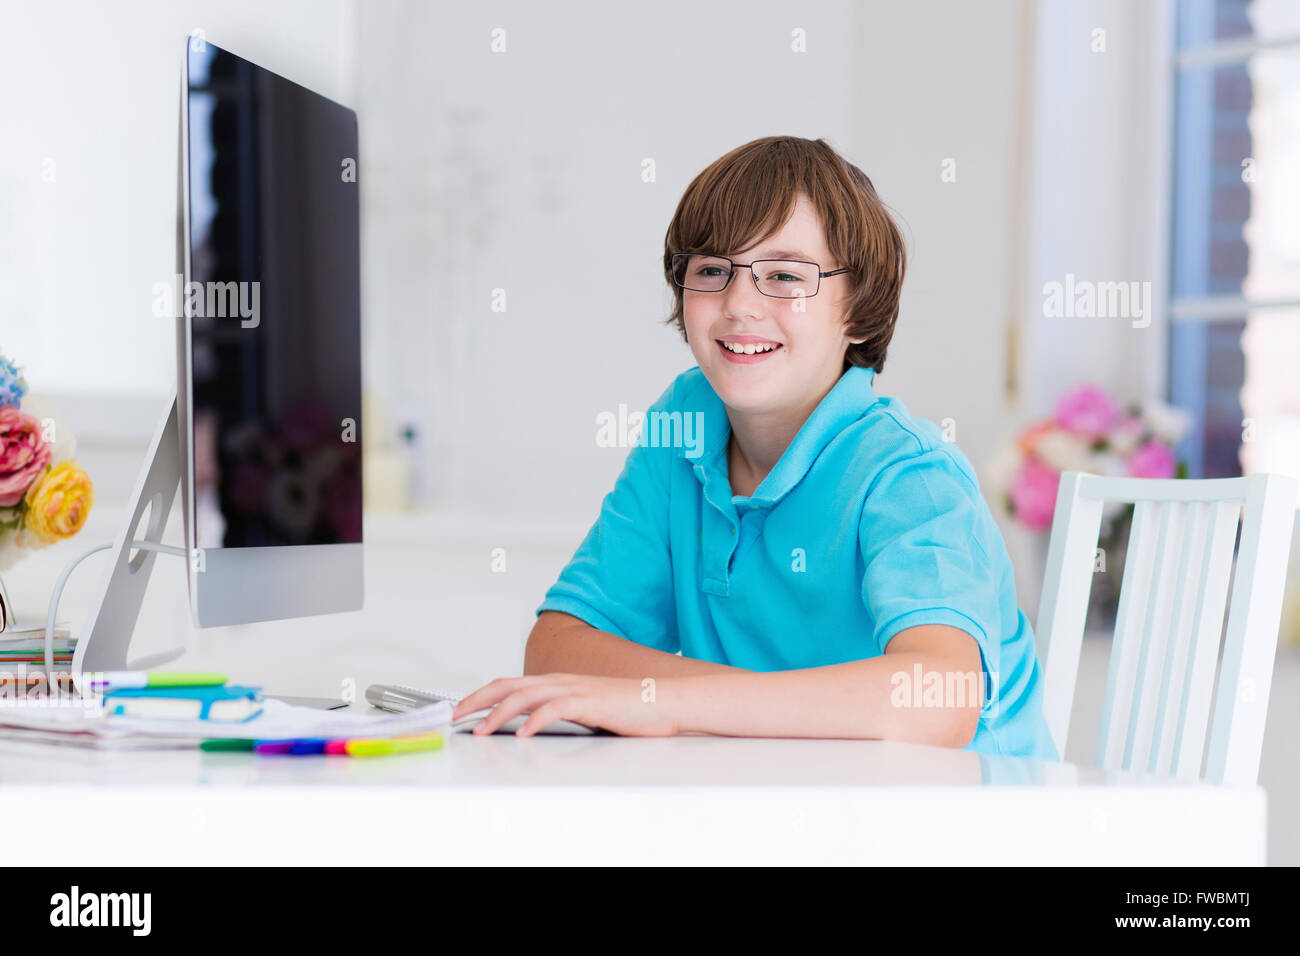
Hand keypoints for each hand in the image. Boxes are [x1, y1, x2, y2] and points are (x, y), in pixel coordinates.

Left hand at [451, 673, 678, 736]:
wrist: (663, 700)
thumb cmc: (628, 707)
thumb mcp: (585, 708)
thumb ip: (559, 712)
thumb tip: (532, 726)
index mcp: (557, 681)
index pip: (509, 684)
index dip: (481, 695)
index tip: (461, 710)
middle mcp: (561, 681)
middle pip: (508, 685)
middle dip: (477, 700)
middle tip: (455, 716)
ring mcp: (574, 689)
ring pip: (525, 696)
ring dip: (499, 713)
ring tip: (482, 730)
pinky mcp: (589, 702)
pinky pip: (555, 709)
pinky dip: (535, 720)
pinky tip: (524, 734)